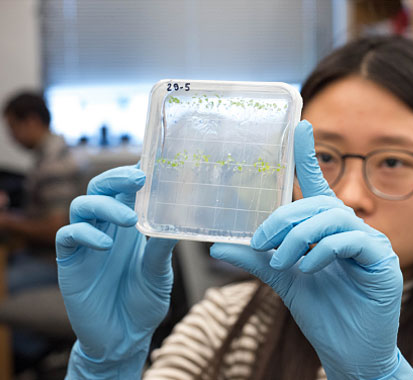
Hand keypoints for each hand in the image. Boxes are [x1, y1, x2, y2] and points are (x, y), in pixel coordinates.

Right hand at [56, 166, 177, 378]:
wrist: (125, 338)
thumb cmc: (143, 302)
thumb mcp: (159, 273)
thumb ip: (162, 248)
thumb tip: (178, 221)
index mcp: (129, 227)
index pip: (125, 191)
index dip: (133, 175)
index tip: (150, 164)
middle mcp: (106, 229)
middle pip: (100, 189)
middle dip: (116, 179)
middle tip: (138, 179)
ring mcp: (86, 244)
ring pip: (82, 206)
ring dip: (105, 207)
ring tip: (131, 220)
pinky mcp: (70, 262)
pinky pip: (67, 236)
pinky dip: (85, 233)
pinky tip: (108, 245)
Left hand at [211, 120, 412, 379]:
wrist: (349, 353)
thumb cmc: (322, 313)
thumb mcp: (284, 280)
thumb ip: (257, 260)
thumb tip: (219, 245)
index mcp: (327, 230)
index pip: (317, 185)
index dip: (309, 155)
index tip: (300, 125)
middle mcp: (351, 229)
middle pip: (315, 203)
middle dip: (283, 219)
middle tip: (260, 242)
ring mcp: (370, 244)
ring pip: (332, 217)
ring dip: (298, 237)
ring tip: (281, 261)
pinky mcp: (383, 261)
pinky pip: (350, 239)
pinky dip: (323, 251)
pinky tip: (308, 269)